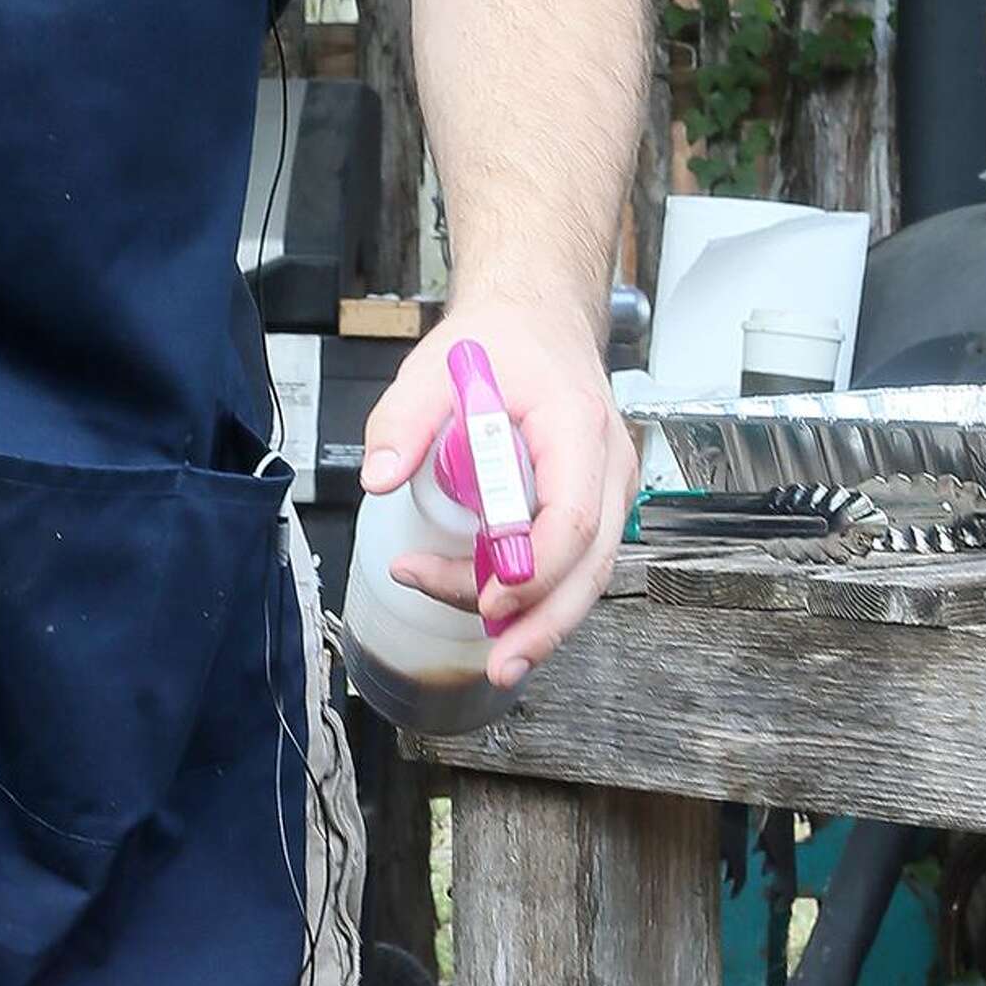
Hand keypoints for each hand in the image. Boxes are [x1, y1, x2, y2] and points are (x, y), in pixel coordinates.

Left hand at [358, 300, 633, 692]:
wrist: (536, 323)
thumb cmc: (501, 343)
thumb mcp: (437, 366)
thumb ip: (403, 420)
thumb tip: (379, 477)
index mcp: (575, 427)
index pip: (574, 515)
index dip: (535, 567)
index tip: (491, 595)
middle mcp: (605, 464)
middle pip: (592, 562)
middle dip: (547, 621)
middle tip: (502, 663)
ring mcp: (605, 488)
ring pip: (590, 573)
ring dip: (544, 620)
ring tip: (496, 658)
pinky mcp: (590, 504)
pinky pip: (576, 562)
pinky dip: (543, 597)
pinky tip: (504, 624)